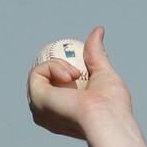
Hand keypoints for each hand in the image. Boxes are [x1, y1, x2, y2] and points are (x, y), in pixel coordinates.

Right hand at [26, 25, 132, 139]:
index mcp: (64, 114)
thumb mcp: (103, 73)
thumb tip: (98, 30)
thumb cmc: (111, 104)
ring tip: (76, 76)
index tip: (80, 70)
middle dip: (59, 67)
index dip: (64, 71)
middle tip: (78, 72)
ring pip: (40, 73)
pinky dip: (53, 67)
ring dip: (59, 66)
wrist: (106, 116)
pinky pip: (37, 72)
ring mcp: (40, 109)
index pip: (57, 86)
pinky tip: (69, 77)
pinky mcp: (35, 100)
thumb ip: (96, 54)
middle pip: (45, 79)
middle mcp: (49, 116)